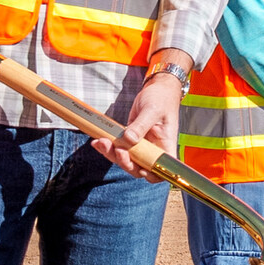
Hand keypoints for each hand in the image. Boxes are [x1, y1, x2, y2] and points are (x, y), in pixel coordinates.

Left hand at [92, 63, 184, 180]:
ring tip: (101, 142)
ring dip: (112, 154)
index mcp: (165, 146)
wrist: (157, 89)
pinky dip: (107, 147)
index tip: (141, 169)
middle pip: (139, 168)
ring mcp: (141, 146)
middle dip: (125, 163)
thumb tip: (128, 140)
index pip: (163, 169)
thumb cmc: (161, 98)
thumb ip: (141, 125)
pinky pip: (118, 148)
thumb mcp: (152, 110)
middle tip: (116, 149)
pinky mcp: (130, 140)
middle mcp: (154, 150)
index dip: (152, 175)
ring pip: (125, 160)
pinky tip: (98, 141)